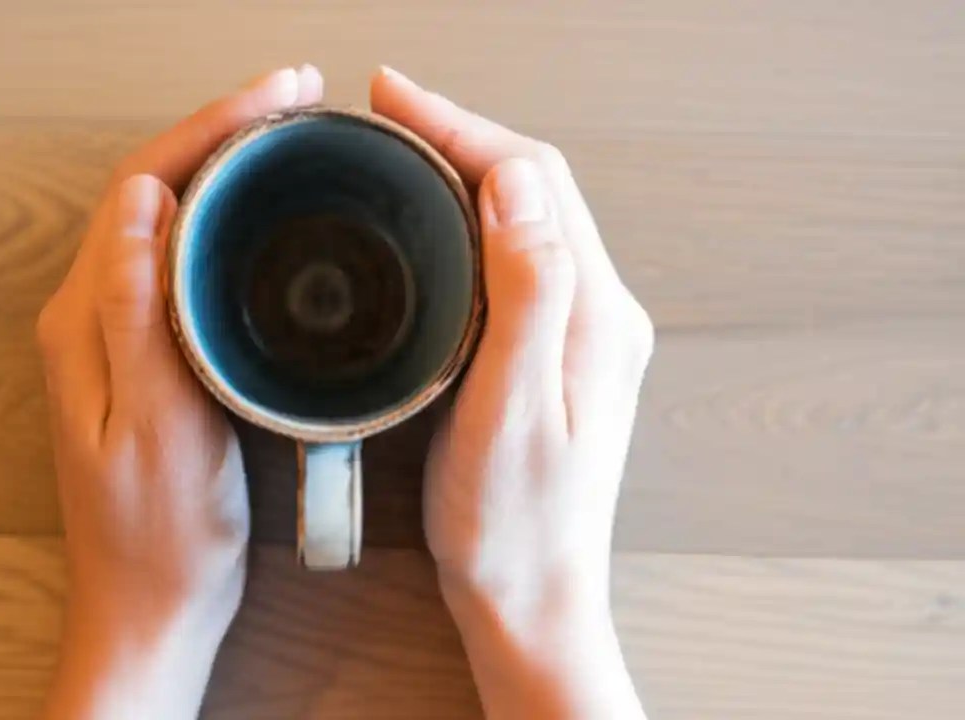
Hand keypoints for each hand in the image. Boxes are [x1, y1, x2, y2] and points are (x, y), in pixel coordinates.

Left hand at [36, 65, 323, 719]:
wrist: (147, 606)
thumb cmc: (160, 536)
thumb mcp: (158, 428)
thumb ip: (140, 316)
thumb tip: (141, 207)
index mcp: (86, 323)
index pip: (140, 189)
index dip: (208, 128)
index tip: (277, 97)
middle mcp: (87, 317)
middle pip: (150, 188)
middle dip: (220, 130)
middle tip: (296, 98)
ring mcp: (112, 335)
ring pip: (163, 218)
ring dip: (220, 165)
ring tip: (285, 133)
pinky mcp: (140, 355)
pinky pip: (175, 260)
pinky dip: (220, 218)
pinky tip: (260, 213)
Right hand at [372, 68, 652, 718]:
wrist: (531, 598)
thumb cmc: (511, 525)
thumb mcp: (509, 414)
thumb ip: (525, 296)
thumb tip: (513, 183)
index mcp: (594, 316)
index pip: (535, 182)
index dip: (461, 128)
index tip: (393, 98)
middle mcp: (599, 312)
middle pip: (535, 187)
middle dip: (460, 134)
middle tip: (387, 109)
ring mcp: (582, 331)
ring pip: (528, 215)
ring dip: (467, 168)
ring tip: (402, 145)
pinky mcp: (558, 352)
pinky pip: (520, 254)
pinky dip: (472, 216)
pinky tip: (433, 220)